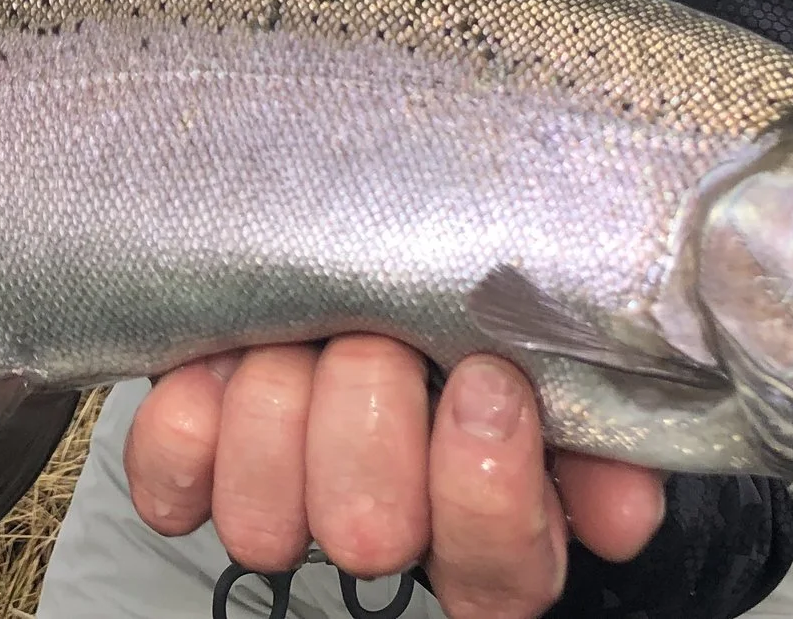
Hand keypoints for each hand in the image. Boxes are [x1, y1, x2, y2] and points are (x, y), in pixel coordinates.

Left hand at [123, 336, 664, 618]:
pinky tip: (216, 369)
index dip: (488, 489)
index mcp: (488, 513)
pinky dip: (188, 421)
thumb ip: (594, 405)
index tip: (485, 383)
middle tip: (374, 336)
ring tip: (299, 332)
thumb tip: (621, 506)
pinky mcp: (192, 469)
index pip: (503, 572)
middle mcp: (383, 522)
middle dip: (368, 416)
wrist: (350, 219)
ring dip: (277, 408)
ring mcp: (282, 503)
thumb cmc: (457, 285)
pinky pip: (170, 482)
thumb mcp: (548, 332)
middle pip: (370, 530)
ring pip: (265, 517)